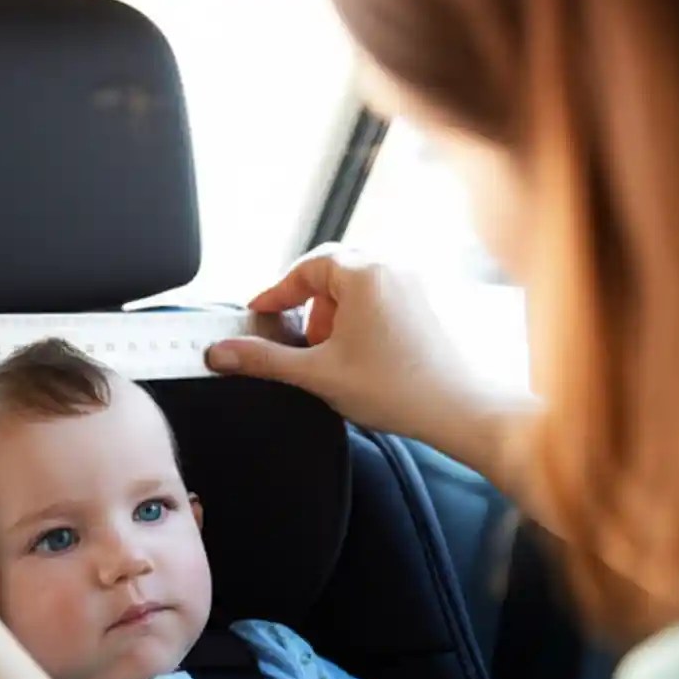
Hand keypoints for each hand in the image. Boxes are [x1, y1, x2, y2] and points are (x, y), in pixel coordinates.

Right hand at [207, 244, 501, 450]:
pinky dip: (356, 315)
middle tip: (295, 334)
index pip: (304, 269)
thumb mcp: (318, 374)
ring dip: (332, 310)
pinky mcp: (423, 303)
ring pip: (355, 283)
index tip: (259, 316)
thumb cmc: (396, 388)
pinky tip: (354, 353)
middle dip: (306, 302)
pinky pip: (378, 294)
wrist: (459, 409)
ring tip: (327, 350)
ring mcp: (411, 284)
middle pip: (330, 270)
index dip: (276, 294)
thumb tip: (220, 353)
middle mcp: (389, 268)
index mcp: (363, 274)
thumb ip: (264, 360)